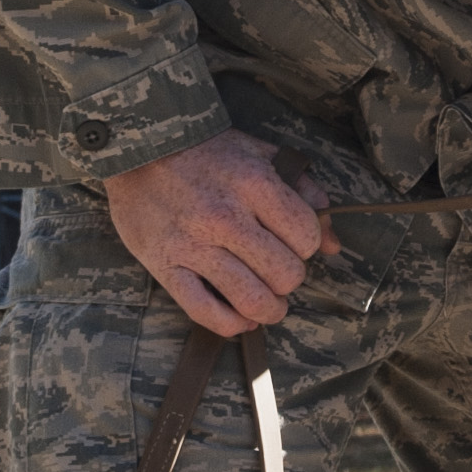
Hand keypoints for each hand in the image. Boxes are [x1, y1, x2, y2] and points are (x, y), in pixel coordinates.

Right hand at [102, 129, 341, 335]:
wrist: (138, 147)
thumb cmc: (205, 151)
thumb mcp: (259, 154)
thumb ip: (302, 192)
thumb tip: (333, 244)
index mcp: (254, 184)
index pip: (306, 237)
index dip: (306, 246)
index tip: (291, 243)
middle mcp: (226, 217)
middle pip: (284, 273)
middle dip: (288, 278)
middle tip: (277, 271)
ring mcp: (194, 245)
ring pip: (252, 299)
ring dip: (269, 309)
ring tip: (268, 303)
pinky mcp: (166, 266)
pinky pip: (206, 312)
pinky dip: (231, 324)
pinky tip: (241, 318)